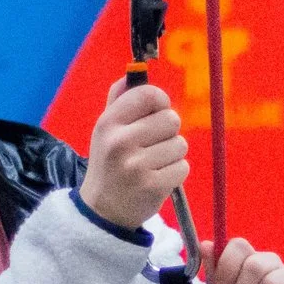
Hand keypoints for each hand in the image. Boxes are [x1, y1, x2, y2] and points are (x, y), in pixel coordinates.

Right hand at [79, 78, 187, 231]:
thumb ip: (119, 101)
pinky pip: (183, 167)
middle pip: (171, 119)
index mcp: (109, 123)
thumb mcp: (105, 131)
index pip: (149, 95)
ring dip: (173, 154)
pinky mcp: (153, 186)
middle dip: (169, 132)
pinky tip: (158, 178)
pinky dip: (175, 173)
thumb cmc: (108, 164)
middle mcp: (120, 142)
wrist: (101, 211)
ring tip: (154, 164)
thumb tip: (134, 73)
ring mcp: (137, 166)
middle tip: (153, 145)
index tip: (157, 113)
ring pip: (180, 144)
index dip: (160, 102)